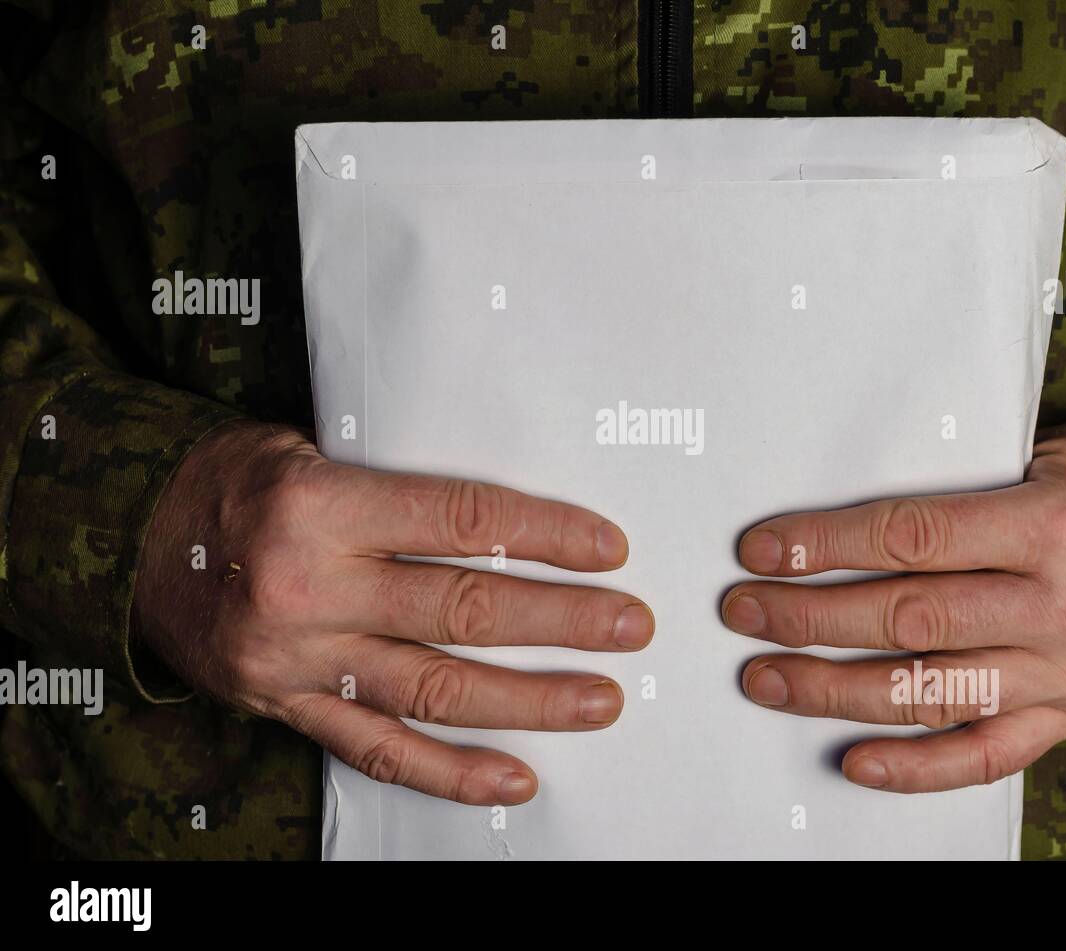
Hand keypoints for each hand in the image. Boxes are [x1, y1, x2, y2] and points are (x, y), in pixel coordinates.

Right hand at [133, 421, 652, 804]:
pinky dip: (450, 771)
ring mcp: (296, 660)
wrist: (130, 538)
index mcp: (318, 507)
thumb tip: (509, 518)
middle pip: (461, 610)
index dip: (545, 535)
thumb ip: (395, 489)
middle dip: (559, 620)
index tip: (608, 549)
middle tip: (628, 626)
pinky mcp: (285, 707)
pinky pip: (377, 750)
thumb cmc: (233, 481)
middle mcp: (308, 589)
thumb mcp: (304, 449)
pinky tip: (513, 778)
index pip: (460, 521)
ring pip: (433, 689)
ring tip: (599, 701)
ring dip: (527, 701)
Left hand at [721, 414, 1065, 791]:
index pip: (912, 537)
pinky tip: (855, 759)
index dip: (825, 545)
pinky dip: (915, 765)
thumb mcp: (1042, 458)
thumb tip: (836, 523)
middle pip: (909, 618)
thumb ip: (957, 493)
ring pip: (931, 691)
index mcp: (1055, 525)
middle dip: (810, 618)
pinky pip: (985, 755)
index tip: (763, 550)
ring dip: (835, 690)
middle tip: (746, 612)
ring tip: (768, 678)